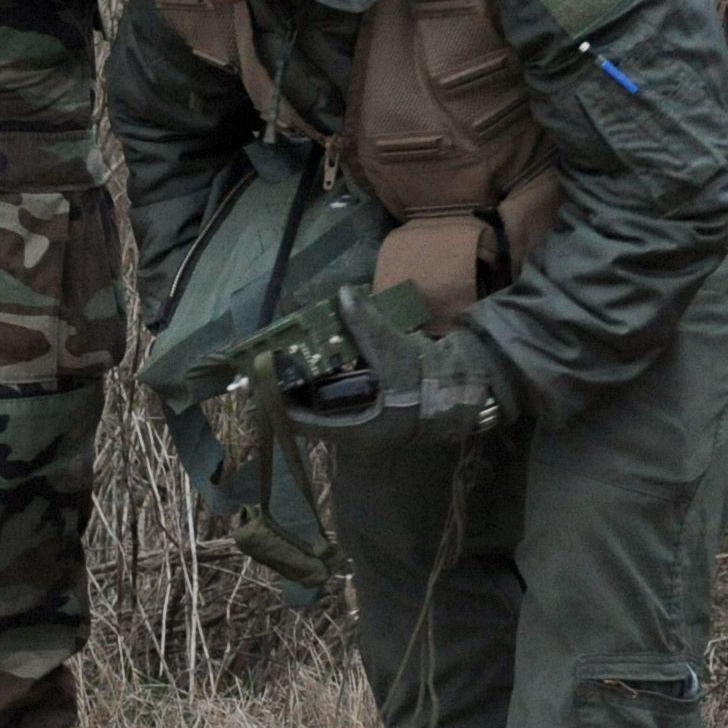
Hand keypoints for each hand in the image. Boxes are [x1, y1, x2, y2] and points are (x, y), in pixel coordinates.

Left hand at [294, 283, 504, 451]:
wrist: (466, 392)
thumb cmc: (426, 383)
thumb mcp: (393, 353)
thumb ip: (365, 326)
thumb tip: (343, 295)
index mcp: (355, 430)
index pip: (302, 424)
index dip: (278, 404)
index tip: (261, 384)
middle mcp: (356, 433)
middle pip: (310, 416)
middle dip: (293, 391)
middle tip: (275, 365)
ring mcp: (368, 424)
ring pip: (326, 408)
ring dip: (312, 386)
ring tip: (294, 360)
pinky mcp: (378, 412)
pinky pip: (344, 400)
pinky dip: (333, 383)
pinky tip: (327, 361)